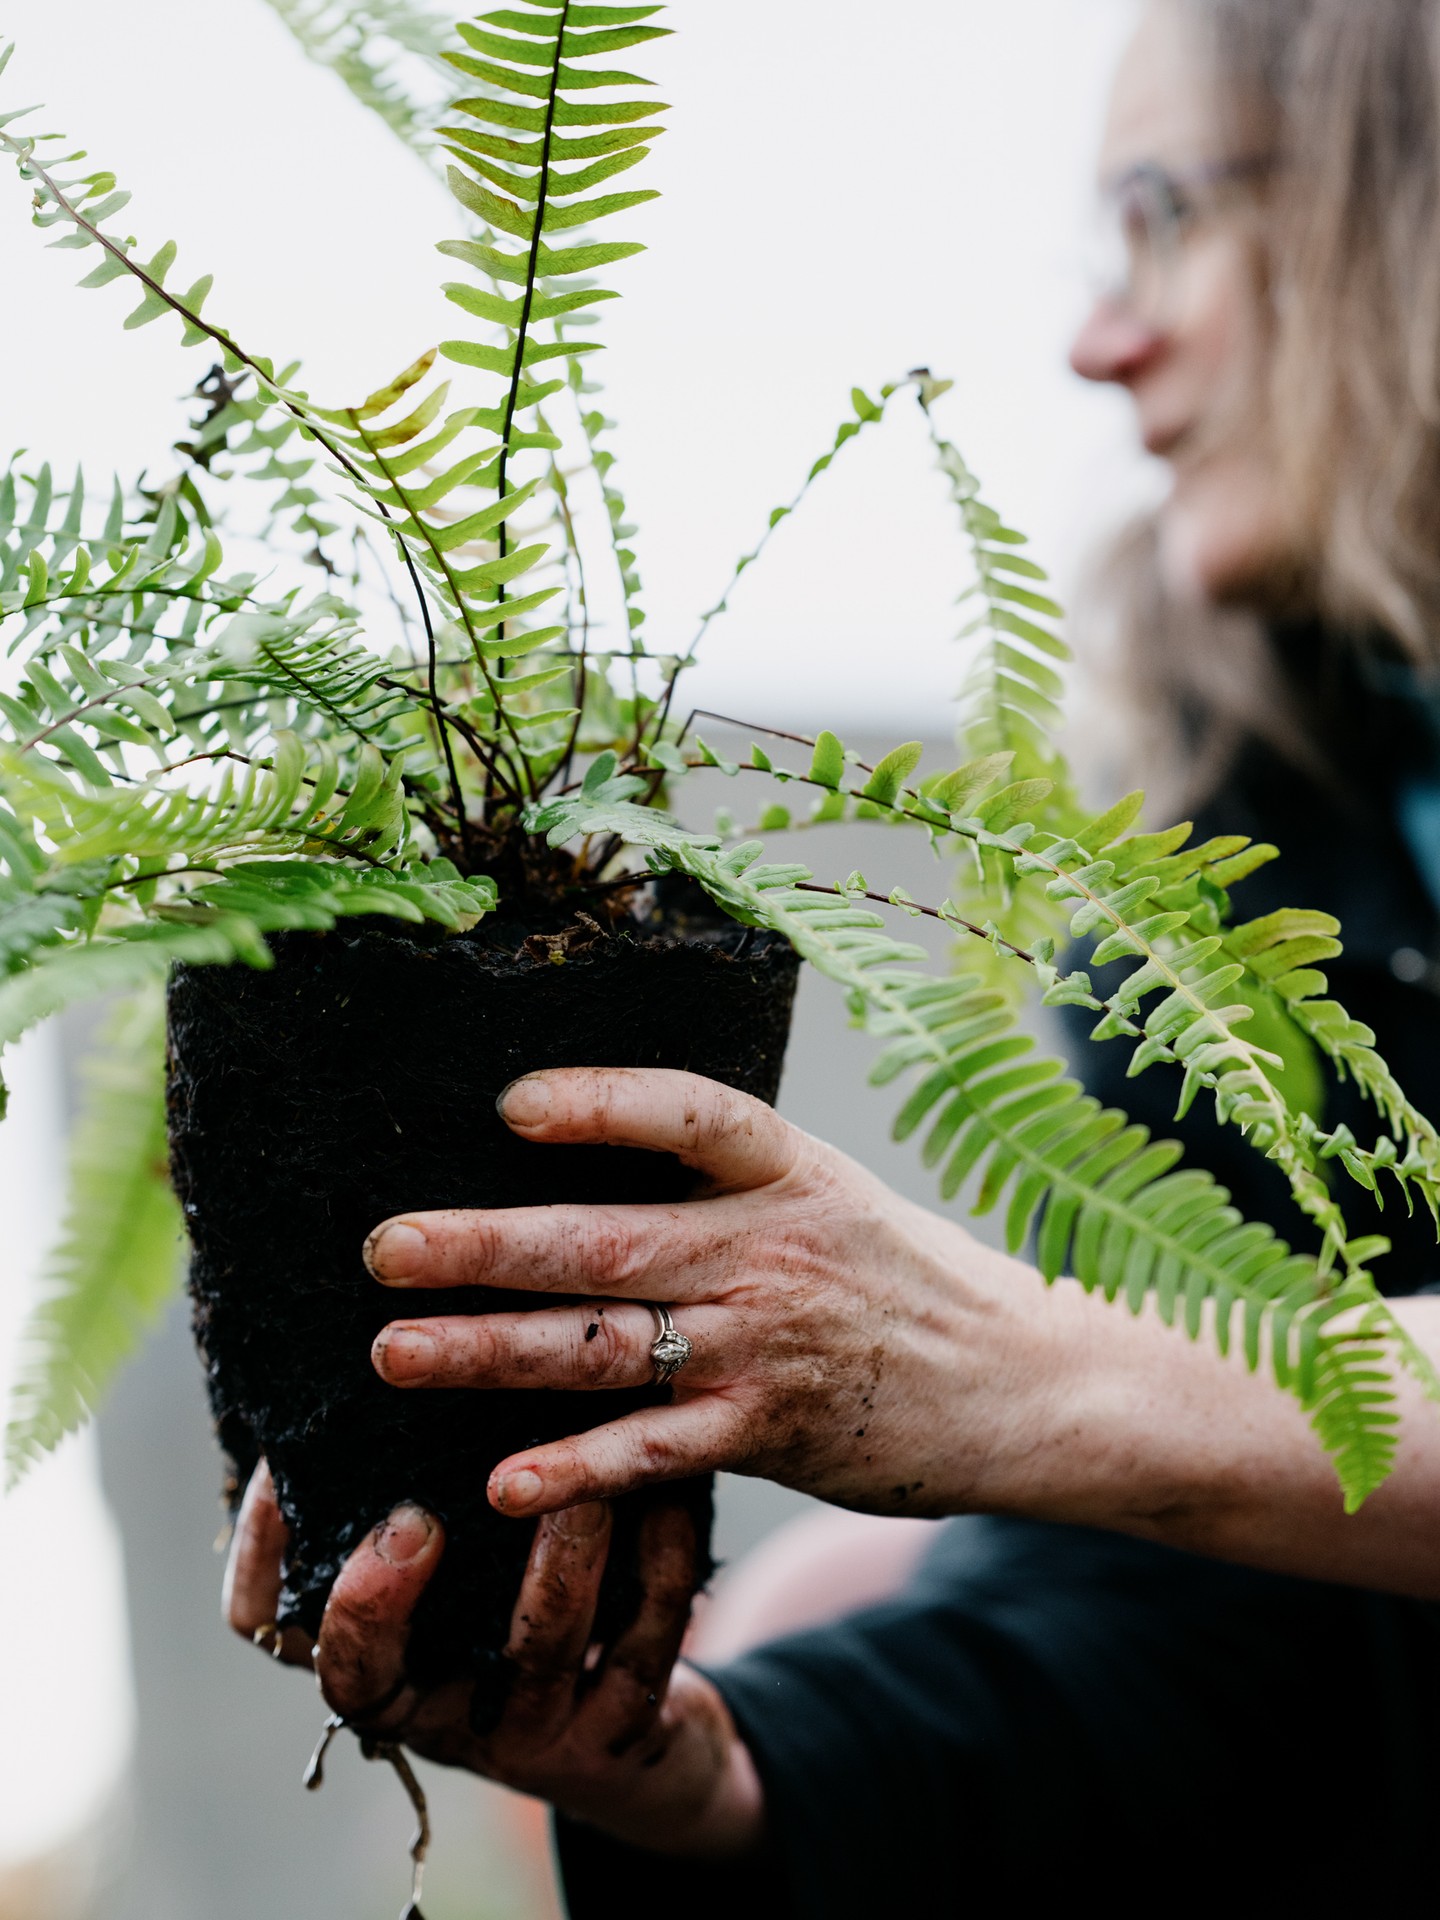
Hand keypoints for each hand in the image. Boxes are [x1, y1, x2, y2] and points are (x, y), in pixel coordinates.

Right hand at [224, 1461, 763, 1856]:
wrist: (626, 1737)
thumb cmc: (512, 1615)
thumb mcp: (457, 1572)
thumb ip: (416, 1489)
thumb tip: (362, 1344)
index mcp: (381, 1661)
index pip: (278, 1632)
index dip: (264, 1560)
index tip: (280, 1473)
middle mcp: (436, 1711)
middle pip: (369, 1676)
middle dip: (379, 1599)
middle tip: (412, 1515)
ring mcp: (529, 1730)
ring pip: (536, 1651)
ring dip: (558, 1564)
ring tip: (579, 1487)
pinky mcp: (620, 1730)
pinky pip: (645, 1646)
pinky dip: (660, 1567)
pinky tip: (673, 1495)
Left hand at [363, 1067, 1057, 1520]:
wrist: (1020, 1379)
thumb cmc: (901, 1276)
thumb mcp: (828, 1195)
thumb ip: (721, 1182)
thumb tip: (577, 1161)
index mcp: (786, 1169)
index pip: (690, 1115)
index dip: (602, 1104)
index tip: (509, 1105)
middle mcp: (770, 1248)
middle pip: (608, 1240)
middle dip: (484, 1246)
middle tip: (385, 1249)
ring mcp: (768, 1343)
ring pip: (609, 1345)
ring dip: (493, 1352)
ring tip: (397, 1352)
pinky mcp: (772, 1432)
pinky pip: (659, 1453)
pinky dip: (579, 1467)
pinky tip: (505, 1479)